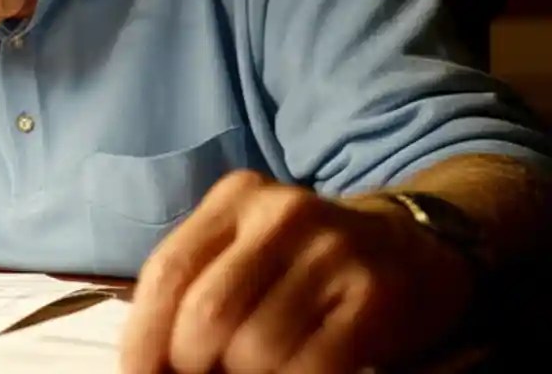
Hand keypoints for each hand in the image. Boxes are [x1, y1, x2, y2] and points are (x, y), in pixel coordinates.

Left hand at [120, 170, 473, 373]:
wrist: (411, 248)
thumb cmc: (305, 262)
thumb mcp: (245, 252)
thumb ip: (196, 290)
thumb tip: (150, 364)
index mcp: (235, 198)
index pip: (168, 272)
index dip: (143, 337)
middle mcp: (282, 213)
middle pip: (206, 314)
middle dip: (193, 365)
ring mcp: (332, 250)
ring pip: (256, 348)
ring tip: (257, 371)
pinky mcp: (374, 293)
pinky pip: (313, 366)